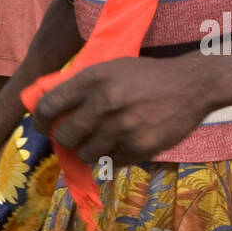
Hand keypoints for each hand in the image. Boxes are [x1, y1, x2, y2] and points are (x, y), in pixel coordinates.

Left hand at [32, 54, 213, 163]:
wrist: (192, 84)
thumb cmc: (146, 76)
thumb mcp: (110, 68)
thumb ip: (80, 85)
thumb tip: (45, 106)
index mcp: (93, 79)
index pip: (48, 106)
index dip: (39, 120)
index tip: (42, 125)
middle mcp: (105, 103)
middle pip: (64, 137)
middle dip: (66, 139)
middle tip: (75, 136)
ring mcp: (122, 127)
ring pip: (86, 154)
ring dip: (90, 150)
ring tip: (104, 138)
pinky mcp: (139, 147)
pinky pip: (112, 162)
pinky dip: (114, 155)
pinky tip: (126, 140)